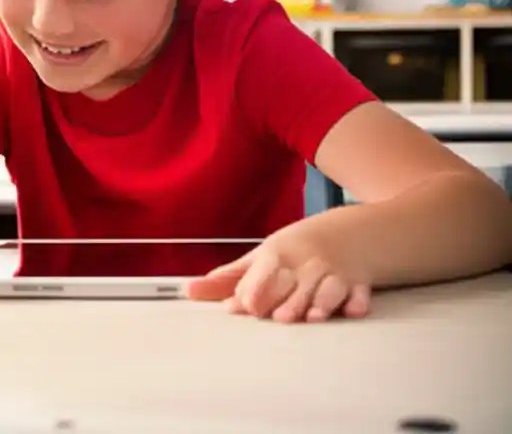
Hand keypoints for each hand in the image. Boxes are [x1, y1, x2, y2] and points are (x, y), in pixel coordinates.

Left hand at [185, 230, 371, 322]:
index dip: (255, 288)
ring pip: (328, 289)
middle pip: (295, 284)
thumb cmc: (295, 250)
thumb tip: (190, 292)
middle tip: (280, 318)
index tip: (245, 305)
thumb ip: (227, 278)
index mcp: (277, 255)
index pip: (265, 271)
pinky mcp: (357, 284)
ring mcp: (333, 273)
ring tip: (313, 317)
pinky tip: (353, 310)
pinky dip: (358, 302)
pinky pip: (360, 293)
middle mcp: (305, 264)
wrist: (347, 233)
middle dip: (289, 301)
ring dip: (321, 303)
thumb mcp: (260, 257)